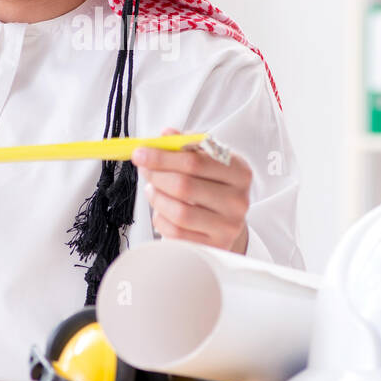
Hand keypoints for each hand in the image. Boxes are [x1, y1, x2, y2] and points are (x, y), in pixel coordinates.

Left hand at [130, 127, 251, 254]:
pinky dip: (161, 219)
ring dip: (157, 198)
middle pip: (185, 186)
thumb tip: (166, 134)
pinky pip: (177, 233)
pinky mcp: (215, 246)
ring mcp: (228, 226)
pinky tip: (160, 209)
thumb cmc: (213, 185)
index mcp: (239, 171)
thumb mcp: (208, 160)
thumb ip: (187, 146)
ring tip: (152, 189)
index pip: (195, 161)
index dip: (163, 156)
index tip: (140, 152)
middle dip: (156, 175)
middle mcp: (238, 200)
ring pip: (179, 211)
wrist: (227, 220)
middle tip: (143, 169)